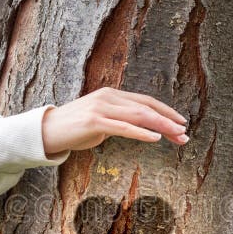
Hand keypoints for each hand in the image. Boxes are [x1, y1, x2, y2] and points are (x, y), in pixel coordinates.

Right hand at [42, 87, 188, 157]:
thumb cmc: (74, 129)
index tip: (182, 123)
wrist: (46, 131)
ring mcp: (102, 108)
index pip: (146, 101)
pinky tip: (155, 138)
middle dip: (169, 121)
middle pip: (147, 107)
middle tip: (185, 134)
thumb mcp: (101, 121)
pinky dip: (142, 133)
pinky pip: (124, 128)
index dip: (166, 112)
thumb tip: (139, 128)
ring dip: (162, 126)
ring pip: (139, 115)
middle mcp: (109, 97)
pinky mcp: (94, 122)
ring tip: (177, 136)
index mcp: (112, 95)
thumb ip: (119, 120)